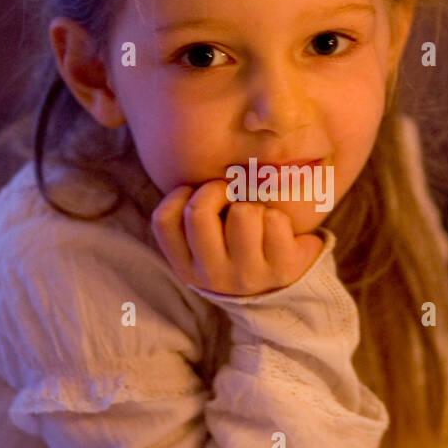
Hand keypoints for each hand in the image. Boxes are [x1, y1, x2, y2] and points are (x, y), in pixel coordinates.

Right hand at [151, 179, 324, 294]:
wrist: (283, 286)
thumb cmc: (237, 249)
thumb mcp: (205, 242)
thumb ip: (191, 215)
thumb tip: (193, 161)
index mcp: (187, 268)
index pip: (163, 220)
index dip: (180, 194)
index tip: (197, 194)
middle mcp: (213, 277)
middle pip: (198, 212)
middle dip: (216, 190)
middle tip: (230, 193)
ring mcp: (248, 275)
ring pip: (243, 212)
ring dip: (252, 205)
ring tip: (257, 218)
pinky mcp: (282, 269)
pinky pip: (275, 219)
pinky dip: (279, 217)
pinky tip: (279, 231)